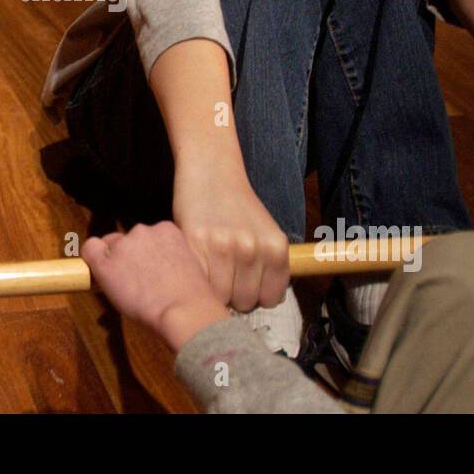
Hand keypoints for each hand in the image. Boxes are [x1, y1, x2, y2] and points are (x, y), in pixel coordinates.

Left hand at [83, 222, 230, 350]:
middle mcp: (143, 231)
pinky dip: (91, 261)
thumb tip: (158, 269)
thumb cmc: (192, 298)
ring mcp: (124, 245)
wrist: (184, 310)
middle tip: (134, 281)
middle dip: (127, 257)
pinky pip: (90, 251)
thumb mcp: (187, 266)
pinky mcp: (107, 262)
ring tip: (125, 287)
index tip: (142, 266)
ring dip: (113, 263)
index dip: (141, 251)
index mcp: (166, 230)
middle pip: (125, 240)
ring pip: (109, 248)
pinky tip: (100, 276)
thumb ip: (170, 258)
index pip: (145, 234)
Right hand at [171, 158, 289, 310]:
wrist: (211, 170)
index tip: (244, 283)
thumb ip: (268, 266)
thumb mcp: (265, 232)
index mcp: (277, 248)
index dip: (255, 295)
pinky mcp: (196, 244)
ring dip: (213, 289)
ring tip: (209, 268)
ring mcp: (224, 248)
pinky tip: (197, 263)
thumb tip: (262, 303)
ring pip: (221, 297)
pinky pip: (199, 283)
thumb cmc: (238, 206)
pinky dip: (196, 279)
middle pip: (245, 302)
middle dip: (234, 294)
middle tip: (223, 274)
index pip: (270, 299)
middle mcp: (253, 250)